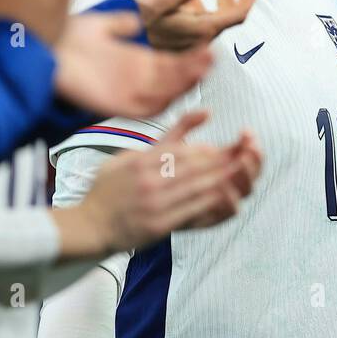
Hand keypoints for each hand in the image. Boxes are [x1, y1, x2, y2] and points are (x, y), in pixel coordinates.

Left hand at [53, 12, 211, 118]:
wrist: (39, 51)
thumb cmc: (64, 39)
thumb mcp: (100, 26)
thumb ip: (120, 23)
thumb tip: (135, 18)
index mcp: (132, 63)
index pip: (168, 64)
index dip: (188, 58)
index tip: (206, 47)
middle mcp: (132, 80)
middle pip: (171, 79)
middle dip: (192, 69)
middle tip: (211, 57)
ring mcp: (124, 93)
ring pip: (163, 93)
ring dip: (183, 83)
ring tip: (203, 67)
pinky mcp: (112, 104)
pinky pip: (143, 108)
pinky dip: (162, 100)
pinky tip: (177, 90)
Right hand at [56, 111, 263, 255]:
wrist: (89, 224)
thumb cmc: (109, 189)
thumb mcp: (131, 154)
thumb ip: (167, 137)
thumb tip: (205, 113)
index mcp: (143, 159)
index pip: (186, 149)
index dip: (214, 147)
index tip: (234, 145)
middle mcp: (150, 178)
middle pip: (197, 166)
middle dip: (226, 160)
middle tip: (247, 154)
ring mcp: (155, 202)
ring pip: (198, 187)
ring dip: (225, 178)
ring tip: (244, 172)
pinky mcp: (159, 224)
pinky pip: (192, 212)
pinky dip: (213, 204)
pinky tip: (229, 198)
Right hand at [137, 0, 259, 50]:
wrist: (114, 49)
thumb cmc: (138, 23)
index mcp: (203, 30)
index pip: (238, 14)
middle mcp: (198, 40)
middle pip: (217, 11)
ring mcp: (186, 44)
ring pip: (195, 10)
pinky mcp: (173, 43)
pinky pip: (181, 18)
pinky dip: (173, 1)